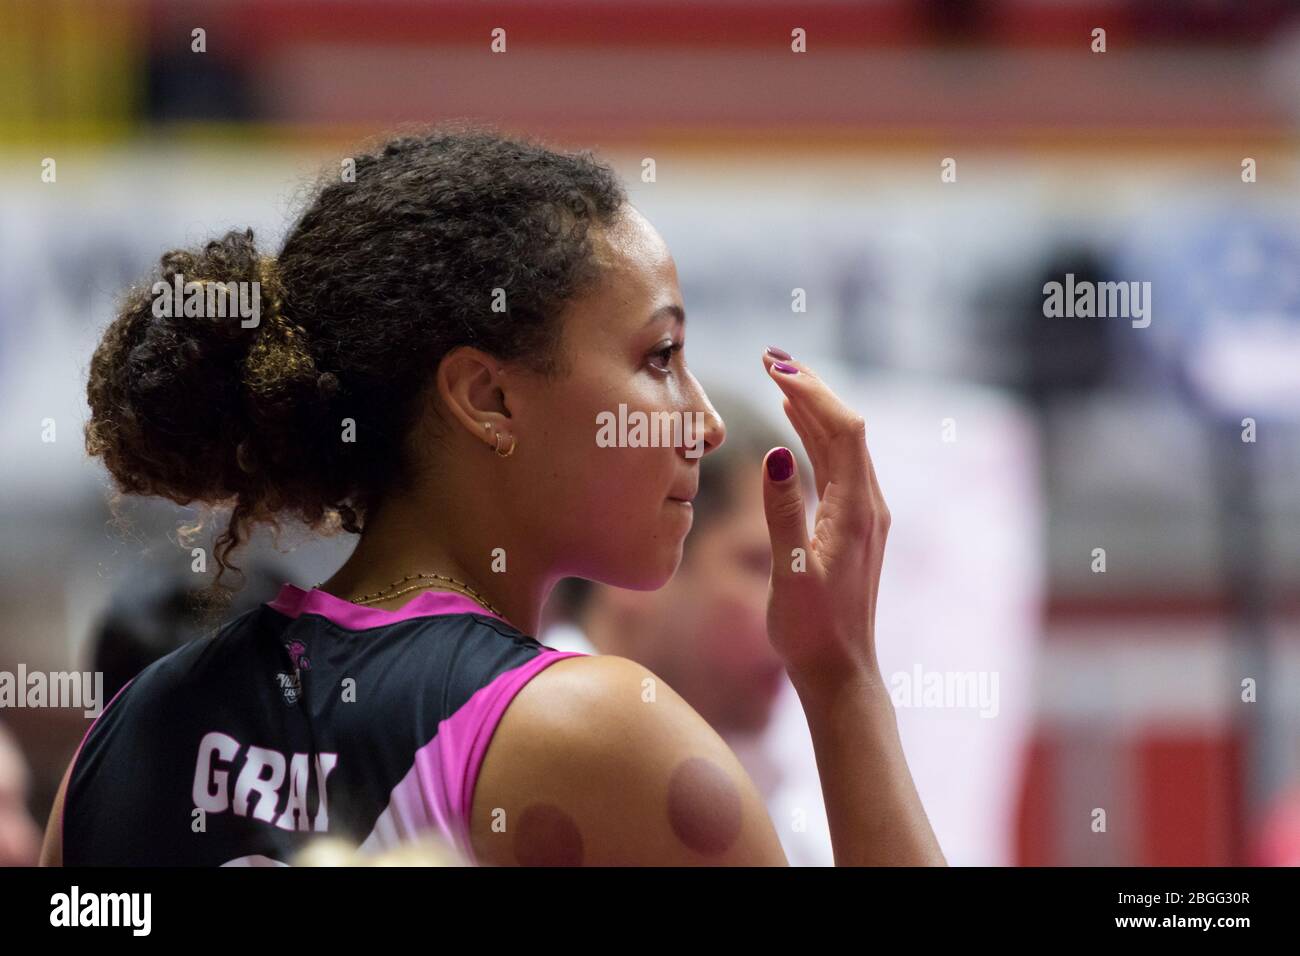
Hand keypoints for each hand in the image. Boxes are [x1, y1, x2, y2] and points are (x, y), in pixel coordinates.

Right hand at [759, 350, 890, 685]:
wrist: (839, 671)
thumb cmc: (811, 629)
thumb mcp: (791, 570)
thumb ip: (782, 511)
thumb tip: (774, 453)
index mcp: (857, 510)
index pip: (841, 429)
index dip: (811, 391)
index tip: (774, 365)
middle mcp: (868, 505)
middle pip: (844, 428)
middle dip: (810, 388)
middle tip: (771, 355)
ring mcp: (863, 515)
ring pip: (840, 445)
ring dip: (811, 409)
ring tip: (778, 377)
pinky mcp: (853, 527)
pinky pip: (835, 466)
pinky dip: (813, 439)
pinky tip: (792, 428)